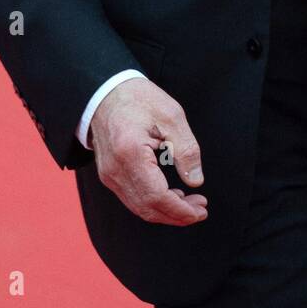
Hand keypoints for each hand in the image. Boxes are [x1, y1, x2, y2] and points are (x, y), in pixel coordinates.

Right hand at [88, 77, 207, 226]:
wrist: (105, 92)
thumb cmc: (138, 98)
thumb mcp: (171, 116)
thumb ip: (186, 150)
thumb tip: (196, 181)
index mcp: (130, 153)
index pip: (156, 197)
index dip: (180, 210)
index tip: (201, 210)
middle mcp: (115, 170)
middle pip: (147, 208)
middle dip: (176, 215)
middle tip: (201, 209)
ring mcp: (109, 175)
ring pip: (139, 207)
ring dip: (166, 211)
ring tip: (191, 204)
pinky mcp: (109, 175)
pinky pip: (132, 198)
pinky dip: (153, 203)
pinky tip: (171, 195)